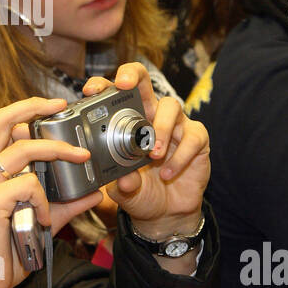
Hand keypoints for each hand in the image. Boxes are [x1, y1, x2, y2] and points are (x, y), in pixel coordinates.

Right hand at [0, 96, 102, 287]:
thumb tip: (94, 193)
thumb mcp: (38, 222)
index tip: (53, 106)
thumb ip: (65, 206)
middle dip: (33, 106)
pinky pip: (28, 186)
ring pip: (23, 151)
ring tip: (78, 161)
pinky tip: (41, 221)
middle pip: (1, 120)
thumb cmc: (1, 254)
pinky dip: (44, 201)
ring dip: (57, 153)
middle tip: (61, 105)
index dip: (25, 109)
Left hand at [82, 63, 209, 229]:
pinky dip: (179, 156)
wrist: (166, 212)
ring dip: (160, 128)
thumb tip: (123, 180)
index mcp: (127, 121)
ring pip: (171, 106)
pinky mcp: (197, 138)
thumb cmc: (140, 192)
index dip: (102, 85)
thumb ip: (121, 184)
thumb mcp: (123, 191)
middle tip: (124, 85)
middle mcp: (151, 115)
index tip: (90, 91)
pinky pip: (192, 137)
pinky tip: (167, 174)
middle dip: (133, 75)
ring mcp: (175, 124)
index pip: (113, 95)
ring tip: (153, 155)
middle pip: (143, 80)